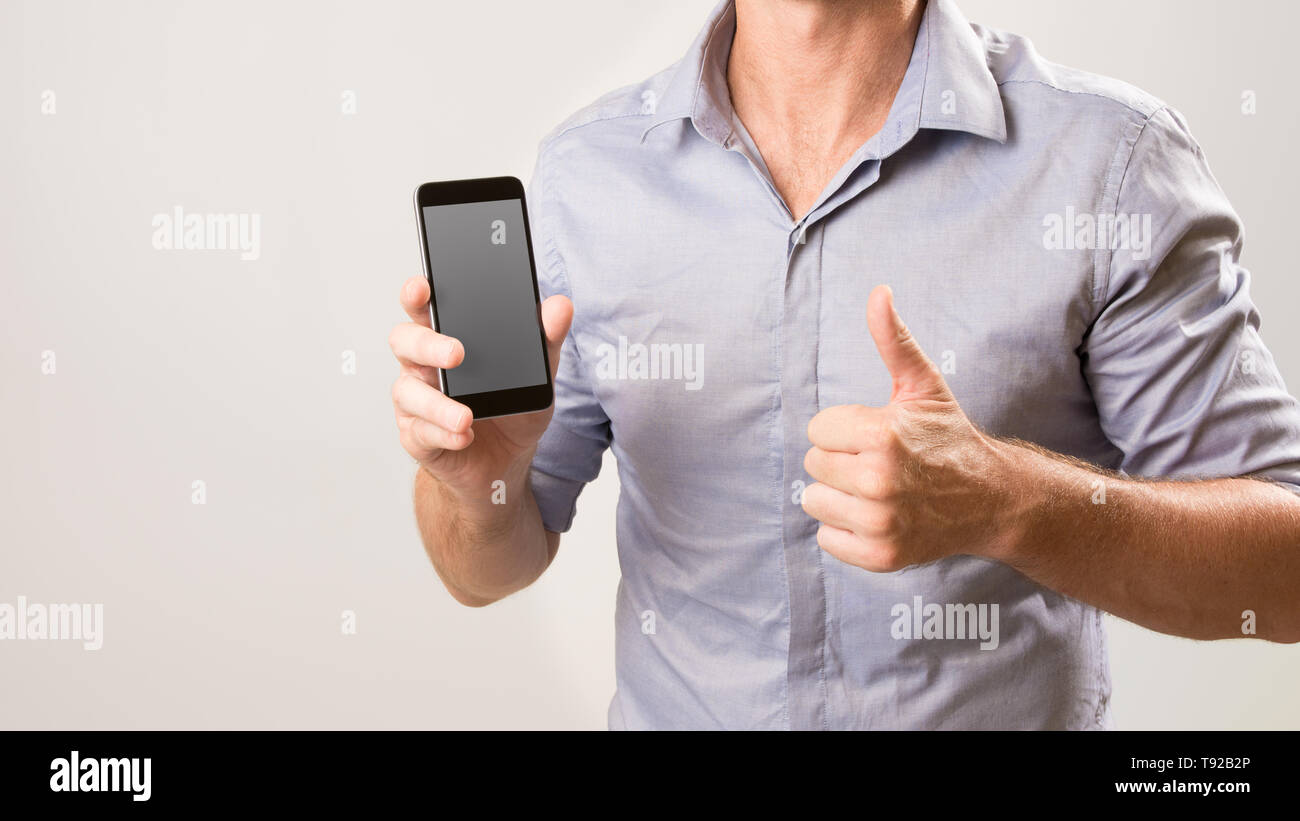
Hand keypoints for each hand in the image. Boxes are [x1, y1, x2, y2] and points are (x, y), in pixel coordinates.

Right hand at [388, 276, 572, 496]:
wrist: (507, 462)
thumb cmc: (512, 409)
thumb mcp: (538, 375)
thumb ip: (546, 340)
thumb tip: (561, 306)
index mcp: (445, 338)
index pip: (424, 308)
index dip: (417, 295)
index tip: (422, 286)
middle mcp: (423, 365)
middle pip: (405, 341)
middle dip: (427, 344)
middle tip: (457, 353)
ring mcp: (416, 401)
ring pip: (408, 392)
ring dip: (437, 404)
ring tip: (466, 415)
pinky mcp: (417, 436)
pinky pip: (422, 432)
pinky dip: (444, 434)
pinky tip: (464, 436)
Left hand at [801, 285, 1014, 571]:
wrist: (991, 499)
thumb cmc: (948, 437)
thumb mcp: (922, 386)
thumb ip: (893, 340)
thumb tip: (878, 291)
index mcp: (882, 435)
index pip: (817, 430)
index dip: (843, 430)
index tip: (876, 435)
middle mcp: (879, 481)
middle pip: (813, 465)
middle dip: (841, 461)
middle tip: (880, 464)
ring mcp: (880, 522)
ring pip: (814, 501)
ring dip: (840, 496)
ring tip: (878, 491)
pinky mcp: (879, 556)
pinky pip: (827, 539)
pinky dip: (847, 531)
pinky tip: (879, 517)